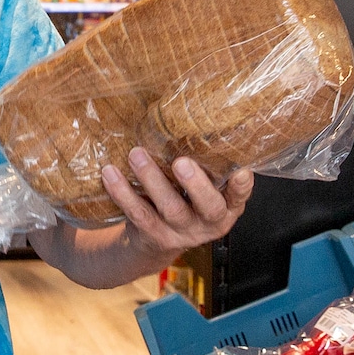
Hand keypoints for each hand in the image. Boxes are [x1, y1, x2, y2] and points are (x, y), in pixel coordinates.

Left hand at [102, 149, 253, 262]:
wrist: (156, 241)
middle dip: (196, 185)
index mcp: (227, 207)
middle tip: (181, 162)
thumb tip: (200, 113)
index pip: (239, 197)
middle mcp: (208, 222)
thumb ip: (208, 164)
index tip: (241, 171)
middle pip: (208, 207)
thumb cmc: (185, 200)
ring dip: (152, 179)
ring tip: (137, 154)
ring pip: (170, 208)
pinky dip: (122, 192)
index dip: (242, 187)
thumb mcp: (204, 186)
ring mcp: (181, 231)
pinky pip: (138, 213)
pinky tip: (110, 173)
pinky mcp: (153, 234)